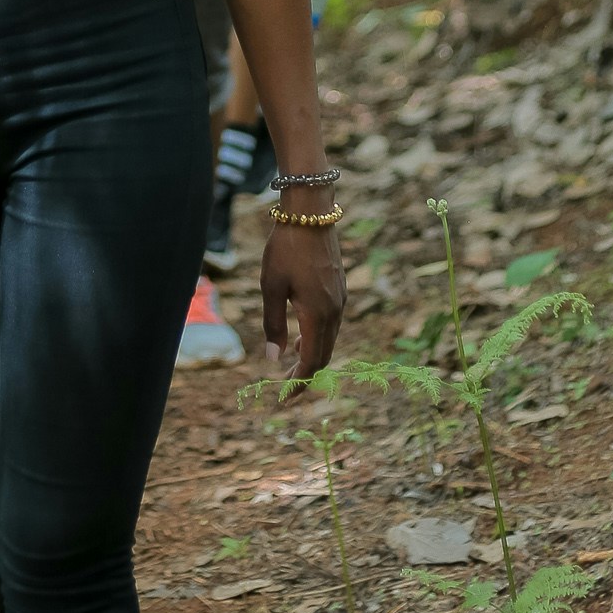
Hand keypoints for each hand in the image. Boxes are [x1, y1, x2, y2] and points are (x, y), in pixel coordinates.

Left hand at [261, 221, 344, 383]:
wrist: (311, 214)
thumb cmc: (286, 249)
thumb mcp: (271, 287)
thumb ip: (273, 325)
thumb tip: (273, 359)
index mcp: (317, 315)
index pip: (311, 361)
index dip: (298, 383)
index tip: (283, 398)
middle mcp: (335, 311)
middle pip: (324, 355)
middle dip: (306, 374)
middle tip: (285, 388)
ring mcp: (340, 299)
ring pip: (329, 339)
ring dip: (312, 355)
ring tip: (290, 363)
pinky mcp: (339, 289)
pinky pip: (332, 324)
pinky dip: (317, 338)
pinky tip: (300, 335)